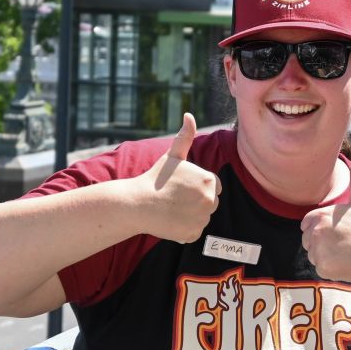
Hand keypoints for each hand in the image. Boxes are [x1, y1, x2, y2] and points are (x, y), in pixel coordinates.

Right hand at [134, 113, 221, 243]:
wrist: (137, 204)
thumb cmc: (155, 179)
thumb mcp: (172, 156)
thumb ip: (185, 137)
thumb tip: (189, 115)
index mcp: (209, 180)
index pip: (213, 186)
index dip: (196, 186)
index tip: (180, 187)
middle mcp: (210, 200)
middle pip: (210, 202)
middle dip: (195, 201)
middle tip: (174, 198)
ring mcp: (202, 219)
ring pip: (201, 218)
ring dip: (190, 216)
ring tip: (171, 209)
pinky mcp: (193, 234)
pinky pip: (193, 232)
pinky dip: (183, 230)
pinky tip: (170, 221)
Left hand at [300, 157, 350, 283]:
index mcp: (319, 215)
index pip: (306, 225)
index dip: (321, 229)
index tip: (338, 232)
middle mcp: (316, 231)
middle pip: (308, 241)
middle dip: (322, 243)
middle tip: (344, 243)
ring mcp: (318, 250)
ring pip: (313, 255)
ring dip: (326, 257)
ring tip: (346, 252)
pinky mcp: (323, 267)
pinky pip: (320, 268)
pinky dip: (331, 269)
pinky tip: (346, 263)